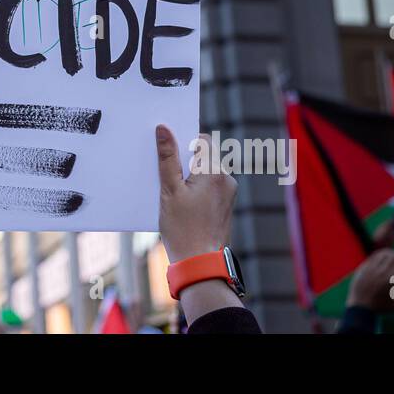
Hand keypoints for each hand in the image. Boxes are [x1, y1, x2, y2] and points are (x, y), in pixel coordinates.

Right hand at [156, 124, 241, 321]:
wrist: (200, 264)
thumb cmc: (183, 229)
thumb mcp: (169, 190)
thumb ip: (167, 157)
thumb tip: (163, 129)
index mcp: (214, 172)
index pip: (203, 140)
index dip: (184, 141)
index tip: (168, 151)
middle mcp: (226, 179)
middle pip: (204, 156)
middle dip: (185, 161)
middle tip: (166, 174)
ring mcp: (229, 193)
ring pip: (206, 172)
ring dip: (190, 176)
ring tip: (173, 193)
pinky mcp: (227, 205)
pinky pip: (211, 187)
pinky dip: (197, 188)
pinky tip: (182, 203)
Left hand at [347, 248, 393, 312]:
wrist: (359, 307)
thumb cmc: (380, 307)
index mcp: (390, 282)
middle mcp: (381, 273)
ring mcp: (371, 269)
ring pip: (384, 254)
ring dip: (393, 252)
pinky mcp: (363, 268)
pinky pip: (374, 256)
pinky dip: (382, 254)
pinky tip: (386, 254)